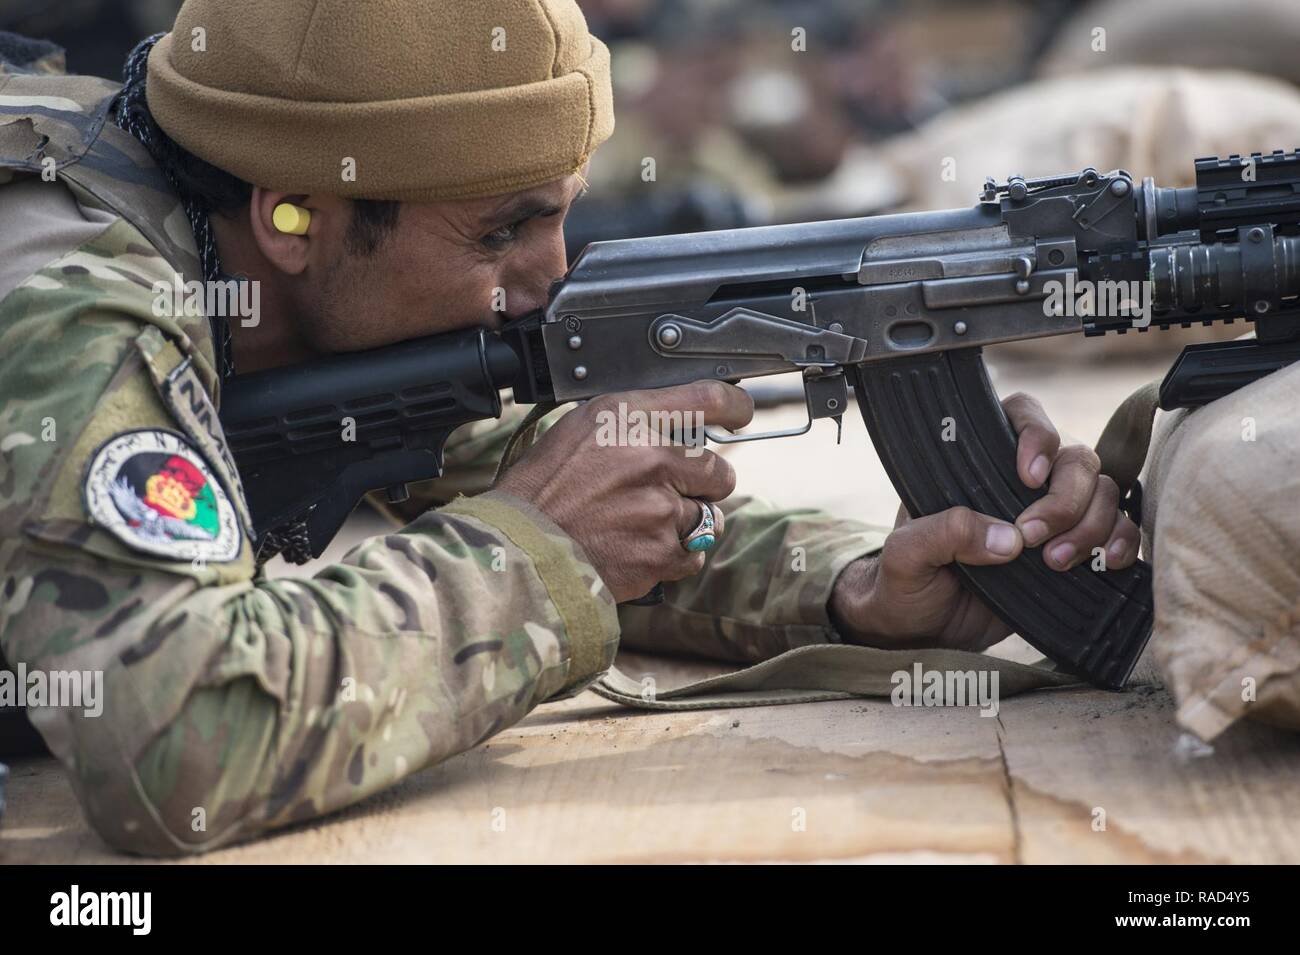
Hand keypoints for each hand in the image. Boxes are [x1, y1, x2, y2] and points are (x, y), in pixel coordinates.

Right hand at [496, 380, 752, 601]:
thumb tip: (677, 423)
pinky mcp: (661, 552)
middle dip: (702, 485)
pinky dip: (672, 557)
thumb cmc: (543, 490)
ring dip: (687, 524)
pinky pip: (693, 555)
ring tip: (644, 526)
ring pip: (709, 518)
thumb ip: (633, 421)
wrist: (520, 549)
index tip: (741, 413)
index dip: (734, 406)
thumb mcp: (580, 429)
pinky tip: (638, 549)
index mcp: (628, 418)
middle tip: (666, 493)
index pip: (707, 399)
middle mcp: (650, 457)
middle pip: (719, 470)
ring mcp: (659, 508)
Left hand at [829, 392, 1139, 650]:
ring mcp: (1051, 515)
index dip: (1037, 435)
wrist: (923, 632)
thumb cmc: (906, 582)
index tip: (1028, 476)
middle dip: (1064, 499)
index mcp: (977, 465)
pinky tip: (1107, 561)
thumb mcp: (905, 555)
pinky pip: (1118, 529)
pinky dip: (1122, 541)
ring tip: (1054, 563)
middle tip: (1032, 538)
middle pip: (1075, 459)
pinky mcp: (1072, 550)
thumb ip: (943, 534)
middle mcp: (1020, 482)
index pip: (1021, 416)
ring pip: (1102, 493)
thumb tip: (1006, 538)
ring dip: (1090, 525)